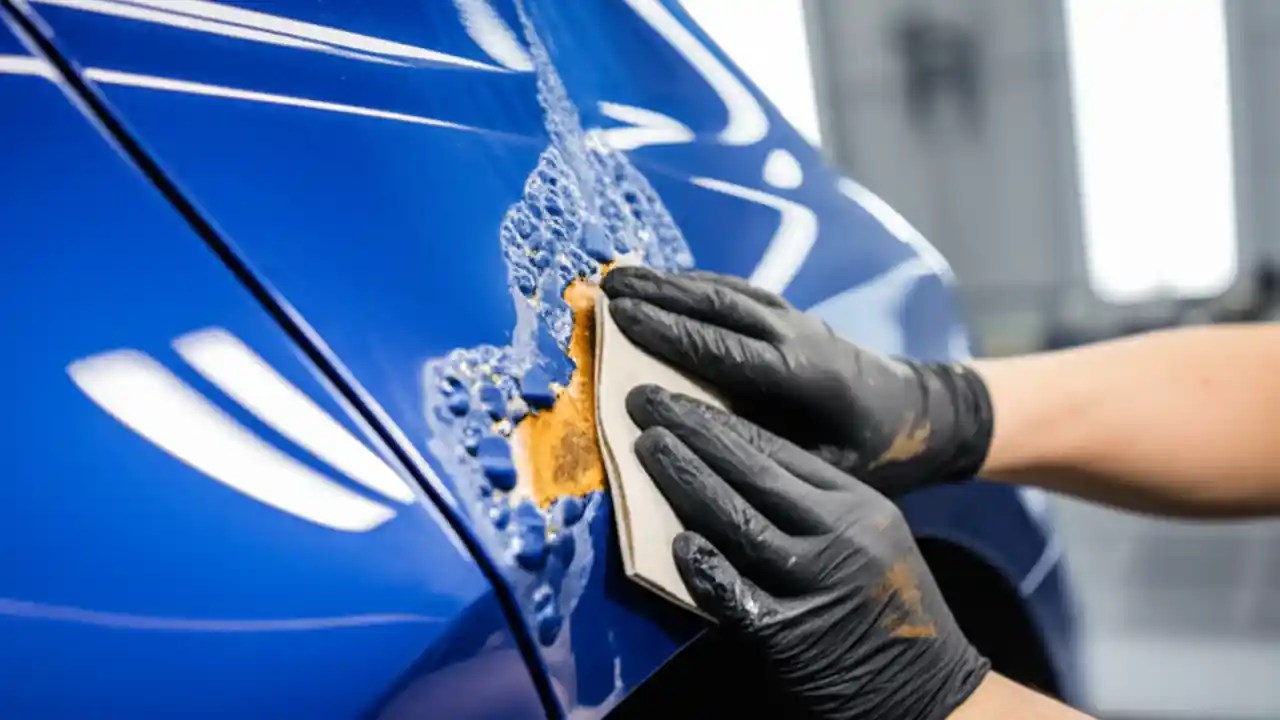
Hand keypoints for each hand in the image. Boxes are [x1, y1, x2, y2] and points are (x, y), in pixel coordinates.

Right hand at [602, 267, 992, 495]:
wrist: (915, 412)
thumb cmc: (868, 454)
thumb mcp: (826, 470)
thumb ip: (767, 454)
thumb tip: (697, 446)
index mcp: (805, 378)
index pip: (726, 350)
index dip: (671, 334)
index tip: (622, 319)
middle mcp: (797, 336)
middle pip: (720, 307)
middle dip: (659, 297)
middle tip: (604, 289)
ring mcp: (794, 318)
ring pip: (725, 291)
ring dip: (670, 283)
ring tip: (618, 277)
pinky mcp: (788, 313)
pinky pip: (735, 291)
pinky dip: (694, 283)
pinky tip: (659, 280)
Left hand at [628, 385, 989, 719]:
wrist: (932, 694)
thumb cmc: (886, 608)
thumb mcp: (870, 539)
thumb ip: (812, 506)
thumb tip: (728, 464)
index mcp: (860, 506)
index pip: (779, 451)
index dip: (721, 419)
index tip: (675, 396)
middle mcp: (845, 537)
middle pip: (756, 475)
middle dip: (694, 434)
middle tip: (644, 404)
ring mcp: (820, 587)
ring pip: (742, 524)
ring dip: (688, 483)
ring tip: (646, 450)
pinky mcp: (795, 638)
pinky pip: (739, 596)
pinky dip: (707, 569)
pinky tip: (678, 544)